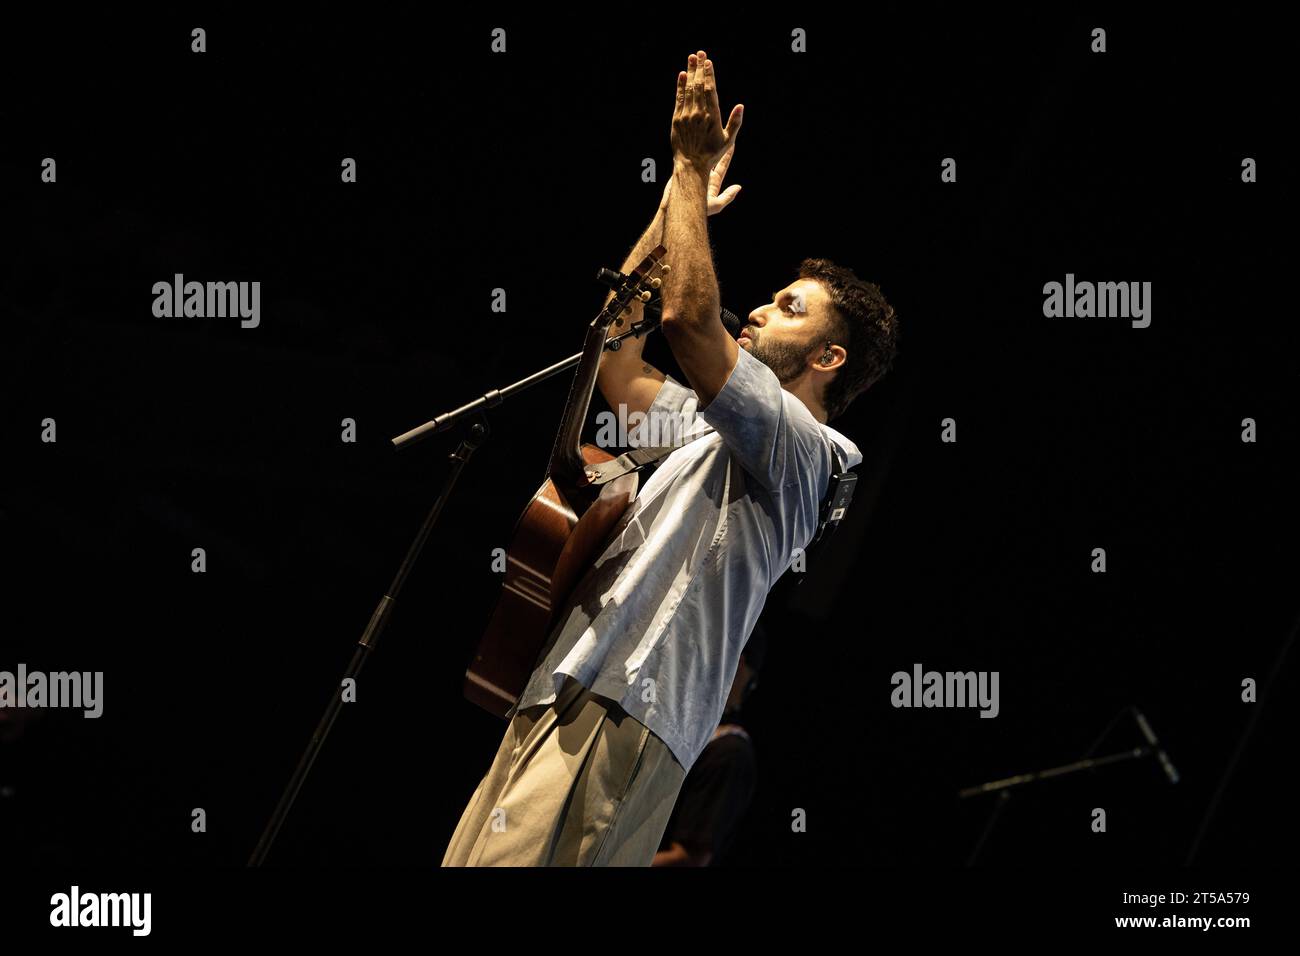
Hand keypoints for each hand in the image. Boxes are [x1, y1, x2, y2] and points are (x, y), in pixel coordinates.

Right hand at [659, 138, 743, 217]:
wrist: (675, 208)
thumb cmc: (695, 209)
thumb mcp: (715, 205)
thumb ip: (727, 197)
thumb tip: (739, 187)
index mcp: (712, 182)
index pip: (722, 166)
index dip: (727, 155)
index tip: (733, 143)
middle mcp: (703, 176)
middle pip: (713, 158)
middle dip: (717, 146)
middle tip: (721, 132)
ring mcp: (693, 172)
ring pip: (700, 156)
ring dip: (704, 146)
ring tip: (708, 132)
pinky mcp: (683, 170)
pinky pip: (689, 158)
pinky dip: (692, 150)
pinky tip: (694, 139)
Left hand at [671, 51, 741, 173]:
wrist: (691, 165)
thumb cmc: (711, 154)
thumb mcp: (728, 141)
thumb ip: (735, 123)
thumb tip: (740, 106)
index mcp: (712, 117)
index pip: (710, 90)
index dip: (708, 75)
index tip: (708, 62)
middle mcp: (698, 114)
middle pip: (698, 86)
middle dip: (699, 68)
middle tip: (699, 53)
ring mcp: (686, 116)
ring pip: (688, 89)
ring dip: (690, 72)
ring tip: (691, 58)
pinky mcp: (677, 119)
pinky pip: (679, 99)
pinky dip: (680, 86)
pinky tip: (682, 75)